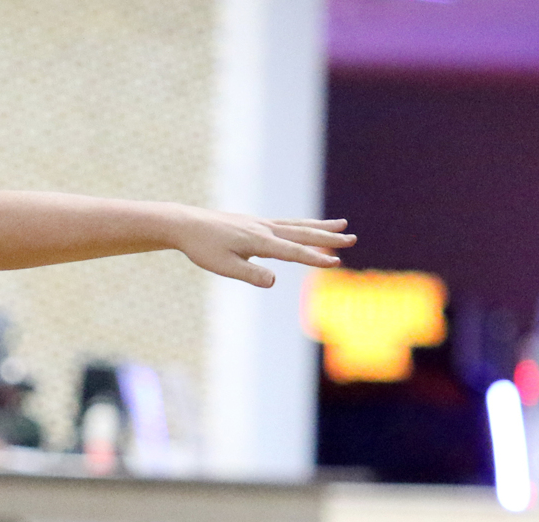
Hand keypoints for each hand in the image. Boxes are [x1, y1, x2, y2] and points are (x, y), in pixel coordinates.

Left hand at [173, 209, 354, 287]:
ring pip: (296, 225)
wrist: (186, 224)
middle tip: (352, 239)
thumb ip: (250, 274)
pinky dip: (301, 225)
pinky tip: (306, 228)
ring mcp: (260, 223)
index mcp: (259, 242)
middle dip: (328, 238)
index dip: (315, 259)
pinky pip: (284, 224)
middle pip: (302, 234)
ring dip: (319, 227)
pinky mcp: (253, 223)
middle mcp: (264, 229)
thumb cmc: (202, 248)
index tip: (336, 263)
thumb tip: (274, 281)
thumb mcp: (224, 266)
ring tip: (341, 225)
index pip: (293, 252)